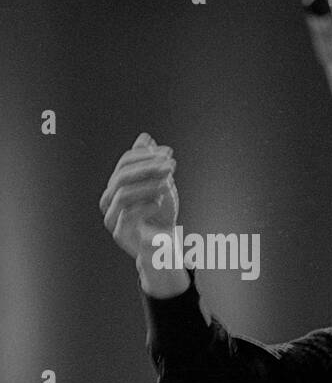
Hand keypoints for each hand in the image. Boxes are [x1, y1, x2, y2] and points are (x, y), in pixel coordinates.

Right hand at [101, 133, 185, 295]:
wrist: (166, 246)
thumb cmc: (160, 214)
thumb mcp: (159, 185)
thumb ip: (150, 163)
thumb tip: (145, 137)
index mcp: (116, 186)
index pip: (124, 163)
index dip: (145, 156)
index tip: (169, 153)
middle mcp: (109, 201)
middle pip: (121, 177)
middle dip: (147, 168)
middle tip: (171, 166)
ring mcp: (112, 218)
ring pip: (122, 195)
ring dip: (147, 185)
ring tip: (168, 183)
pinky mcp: (121, 235)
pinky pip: (128, 216)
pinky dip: (145, 206)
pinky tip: (160, 202)